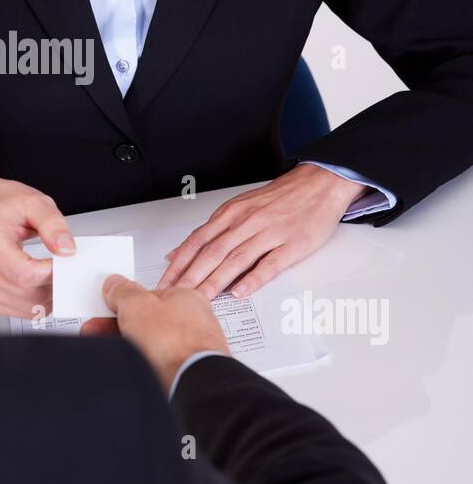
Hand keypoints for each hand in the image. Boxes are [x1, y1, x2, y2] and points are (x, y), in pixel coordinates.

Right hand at [0, 176, 74, 317]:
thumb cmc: (2, 207)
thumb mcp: (34, 203)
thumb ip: (53, 225)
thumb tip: (66, 249)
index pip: (25, 274)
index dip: (52, 274)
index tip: (65, 263)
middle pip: (27, 294)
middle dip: (54, 286)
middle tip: (63, 269)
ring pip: (25, 308)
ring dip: (46, 297)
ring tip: (50, 274)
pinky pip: (16, 312)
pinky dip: (33, 303)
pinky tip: (37, 286)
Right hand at [81, 274, 229, 392]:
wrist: (192, 384)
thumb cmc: (175, 342)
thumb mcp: (137, 305)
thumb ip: (124, 291)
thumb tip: (115, 284)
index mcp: (186, 298)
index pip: (149, 295)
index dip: (123, 302)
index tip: (106, 308)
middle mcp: (193, 323)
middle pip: (148, 322)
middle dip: (119, 326)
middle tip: (97, 330)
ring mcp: (190, 351)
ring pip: (151, 346)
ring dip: (127, 346)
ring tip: (110, 351)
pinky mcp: (186, 373)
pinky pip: (157, 366)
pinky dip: (141, 365)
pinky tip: (130, 367)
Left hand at [156, 164, 367, 300]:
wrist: (319, 183)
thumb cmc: (279, 198)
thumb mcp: (240, 207)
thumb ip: (212, 231)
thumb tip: (179, 252)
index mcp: (232, 213)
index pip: (197, 241)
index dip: (179, 263)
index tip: (164, 282)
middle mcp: (247, 222)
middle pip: (212, 252)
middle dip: (191, 277)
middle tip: (175, 296)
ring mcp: (270, 233)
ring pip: (236, 260)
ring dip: (215, 282)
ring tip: (200, 300)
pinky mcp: (292, 245)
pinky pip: (269, 264)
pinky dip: (253, 279)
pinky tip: (240, 292)